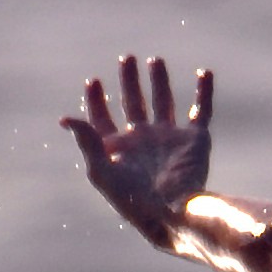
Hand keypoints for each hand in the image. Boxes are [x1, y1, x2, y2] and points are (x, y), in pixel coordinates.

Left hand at [65, 53, 214, 249]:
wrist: (173, 213)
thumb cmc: (133, 198)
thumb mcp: (102, 170)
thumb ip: (86, 140)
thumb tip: (65, 119)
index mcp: (120, 149)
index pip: (103, 119)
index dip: (96, 100)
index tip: (93, 81)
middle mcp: (144, 141)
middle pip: (134, 104)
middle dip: (129, 82)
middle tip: (126, 59)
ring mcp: (170, 139)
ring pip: (164, 102)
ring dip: (159, 81)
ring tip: (154, 60)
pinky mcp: (195, 140)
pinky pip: (202, 111)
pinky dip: (205, 92)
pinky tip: (204, 73)